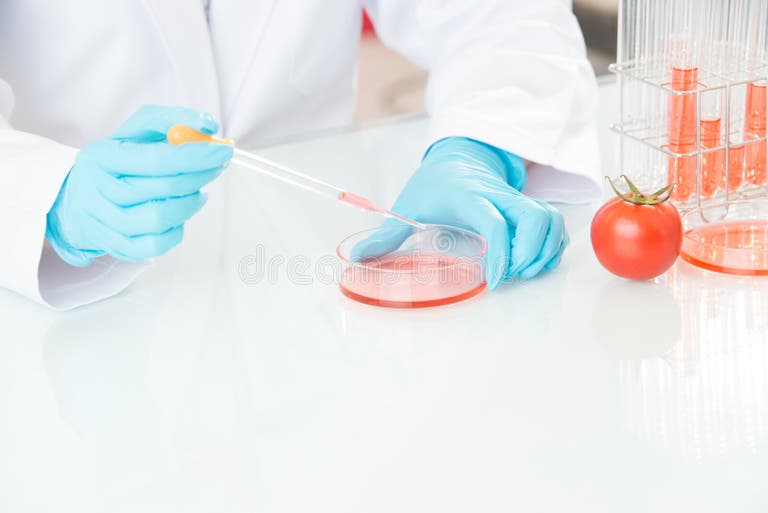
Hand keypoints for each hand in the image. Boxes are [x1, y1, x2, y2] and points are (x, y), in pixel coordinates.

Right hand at [45, 105, 232, 266]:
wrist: (76, 196)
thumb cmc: (116, 160)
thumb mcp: (134, 131)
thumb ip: (170, 120)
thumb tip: (206, 125)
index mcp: (101, 156)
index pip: (157, 159)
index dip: (195, 156)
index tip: (222, 150)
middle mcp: (98, 190)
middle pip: (162, 189)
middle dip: (199, 177)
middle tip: (216, 167)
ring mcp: (103, 221)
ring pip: (160, 219)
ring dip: (190, 205)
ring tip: (197, 192)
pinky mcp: (113, 245)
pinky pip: (154, 245)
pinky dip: (176, 231)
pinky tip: (179, 215)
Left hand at [355, 137, 567, 288]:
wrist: (457, 159)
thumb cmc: (432, 186)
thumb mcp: (407, 208)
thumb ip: (387, 235)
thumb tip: (358, 257)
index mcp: (470, 196)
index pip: (496, 223)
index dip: (500, 255)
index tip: (494, 281)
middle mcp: (499, 196)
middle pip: (537, 218)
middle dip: (530, 253)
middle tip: (511, 274)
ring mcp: (517, 200)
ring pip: (551, 220)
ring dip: (544, 251)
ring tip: (524, 272)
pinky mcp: (529, 207)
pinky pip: (554, 225)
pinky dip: (551, 247)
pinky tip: (532, 264)